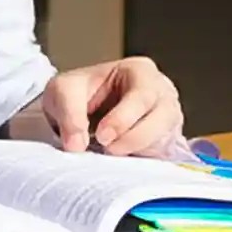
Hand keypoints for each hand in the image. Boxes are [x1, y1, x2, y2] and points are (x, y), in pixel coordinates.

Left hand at [41, 56, 182, 157]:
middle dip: (132, 139)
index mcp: (140, 71)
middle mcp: (161, 94)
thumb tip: (76, 145)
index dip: (123, 119)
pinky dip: (141, 160)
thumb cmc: (79, 93)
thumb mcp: (63, 90)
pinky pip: (162, 156)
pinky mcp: (166, 143)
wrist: (81, 112)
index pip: (142, 95)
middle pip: (161, 119)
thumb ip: (68, 111)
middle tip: (107, 148)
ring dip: (136, 151)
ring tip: (110, 151)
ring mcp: (168, 120)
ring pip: (164, 141)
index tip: (101, 136)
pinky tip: (122, 158)